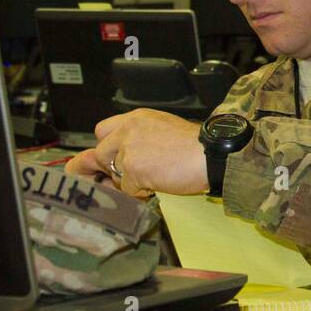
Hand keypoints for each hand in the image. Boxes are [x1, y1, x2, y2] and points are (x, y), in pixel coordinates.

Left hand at [64, 109, 207, 197]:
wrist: (209, 155)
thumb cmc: (195, 146)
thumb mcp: (163, 128)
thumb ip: (139, 136)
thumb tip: (119, 155)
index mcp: (136, 118)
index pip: (102, 130)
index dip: (107, 146)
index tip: (115, 156)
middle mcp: (127, 130)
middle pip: (100, 153)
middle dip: (111, 166)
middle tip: (131, 172)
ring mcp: (128, 150)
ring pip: (114, 174)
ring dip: (130, 181)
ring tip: (155, 176)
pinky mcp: (133, 169)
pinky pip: (127, 188)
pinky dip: (140, 191)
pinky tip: (158, 183)